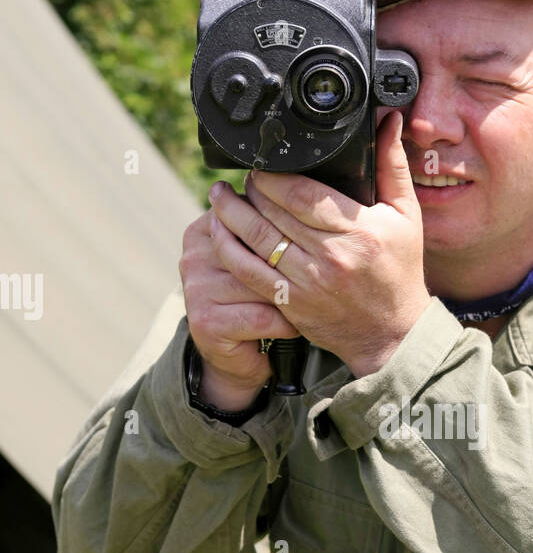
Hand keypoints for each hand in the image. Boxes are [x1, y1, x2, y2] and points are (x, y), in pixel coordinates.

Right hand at [179, 205, 299, 409]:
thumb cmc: (256, 300)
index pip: (251, 216)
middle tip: (319, 279)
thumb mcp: (257, 259)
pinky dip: (284, 324)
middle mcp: (194, 256)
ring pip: (262, 284)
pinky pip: (261, 316)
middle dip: (291, 268)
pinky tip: (293, 327)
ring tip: (309, 305)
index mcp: (203, 230)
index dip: (286, 231)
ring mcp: (196, 289)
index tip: (311, 245)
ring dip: (292, 298)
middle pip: (257, 250)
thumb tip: (306, 196)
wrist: (236, 356)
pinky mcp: (206, 322)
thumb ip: (264, 230)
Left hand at [208, 110, 431, 376]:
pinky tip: (219, 230)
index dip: (273, 176)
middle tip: (243, 178)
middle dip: (250, 189)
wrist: (392, 333)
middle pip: (273, 212)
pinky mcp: (290, 303)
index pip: (301, 194)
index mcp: (359, 230)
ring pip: (255, 239)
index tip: (263, 165)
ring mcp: (307, 283)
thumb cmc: (400, 270)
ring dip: (229, 213)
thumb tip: (388, 118)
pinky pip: (247, 271)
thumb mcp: (406, 215)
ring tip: (218, 194)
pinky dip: (228, 247)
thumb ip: (391, 164)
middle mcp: (331, 256)